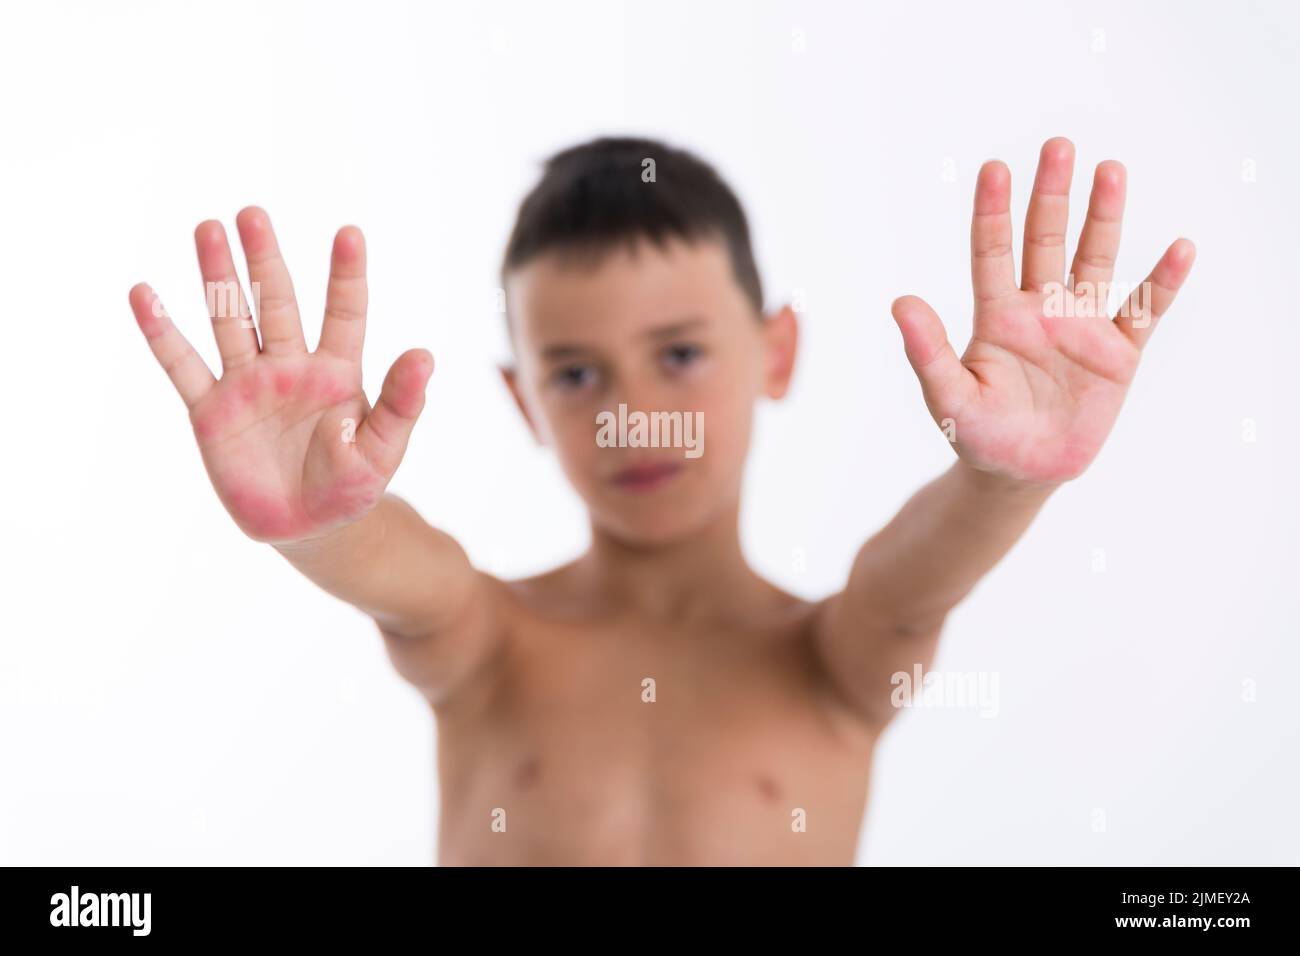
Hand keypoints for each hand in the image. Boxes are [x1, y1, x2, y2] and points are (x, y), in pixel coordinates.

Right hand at [129, 208, 433, 543]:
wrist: (309, 526)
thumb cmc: (352, 484)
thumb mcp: (383, 449)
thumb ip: (400, 404)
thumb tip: (425, 354)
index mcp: (338, 371)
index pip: (345, 313)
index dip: (346, 275)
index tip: (350, 233)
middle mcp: (290, 366)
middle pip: (276, 302)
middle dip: (265, 259)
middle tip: (253, 213)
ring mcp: (249, 384)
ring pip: (230, 320)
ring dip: (218, 277)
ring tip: (207, 228)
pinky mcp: (212, 411)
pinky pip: (184, 367)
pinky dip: (163, 333)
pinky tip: (144, 295)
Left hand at [891, 137, 1195, 484]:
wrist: (1022, 473)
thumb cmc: (978, 435)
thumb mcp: (948, 398)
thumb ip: (927, 351)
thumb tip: (899, 301)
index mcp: (996, 316)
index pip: (991, 252)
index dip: (992, 212)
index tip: (995, 167)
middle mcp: (1040, 309)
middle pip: (1046, 241)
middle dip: (1052, 195)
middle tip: (1058, 147)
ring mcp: (1081, 327)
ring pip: (1094, 261)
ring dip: (1102, 218)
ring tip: (1110, 170)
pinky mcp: (1118, 354)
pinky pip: (1144, 311)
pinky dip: (1161, 283)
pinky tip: (1179, 249)